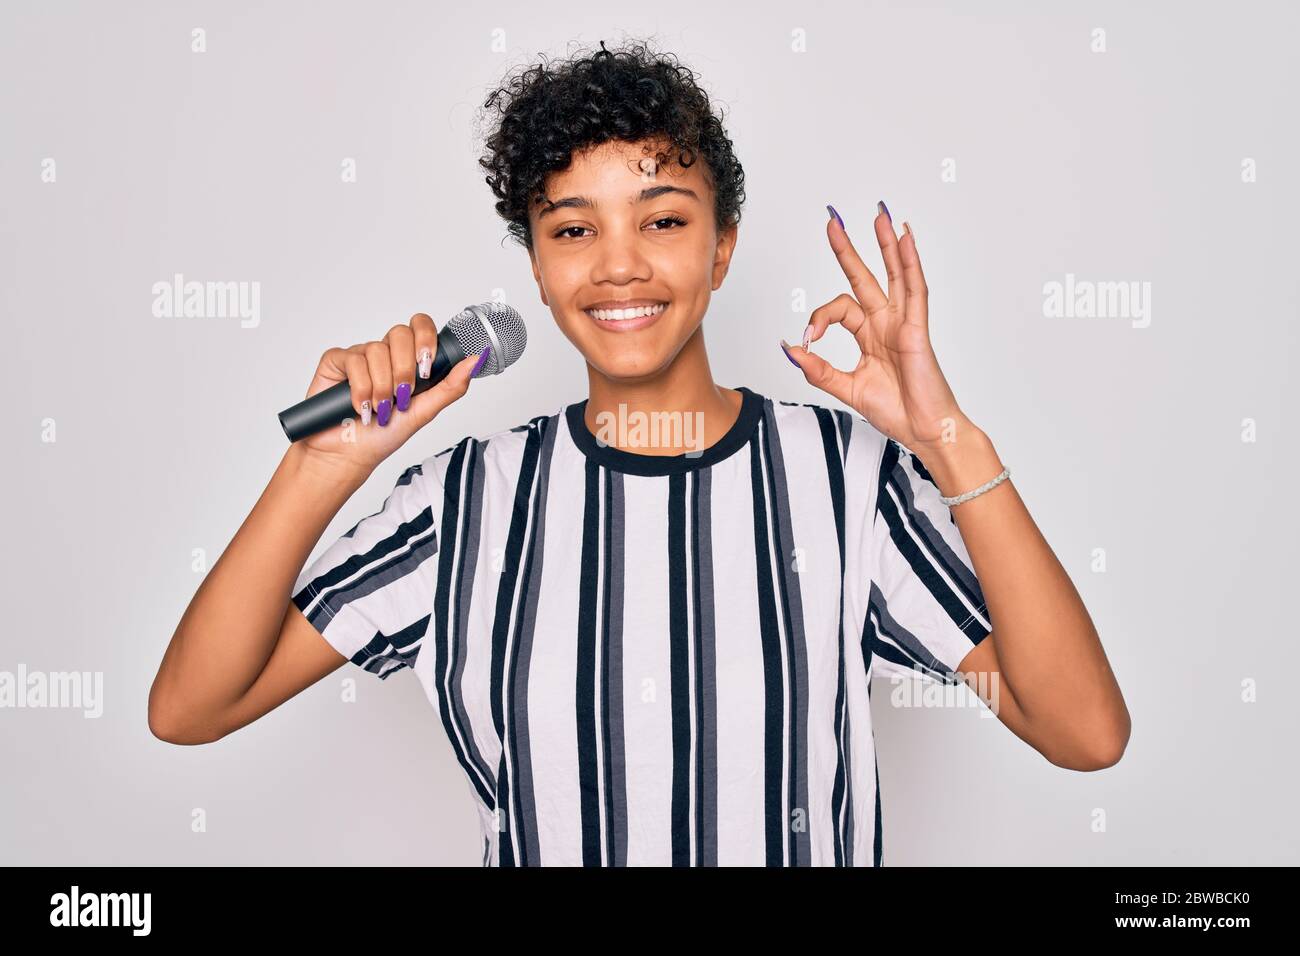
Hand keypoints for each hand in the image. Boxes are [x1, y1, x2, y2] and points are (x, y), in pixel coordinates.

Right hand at [298, 313, 485, 480]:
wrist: (349, 455)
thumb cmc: (384, 435)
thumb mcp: (425, 412)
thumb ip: (451, 386)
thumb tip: (477, 360)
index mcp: (407, 361)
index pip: (421, 327)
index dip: (425, 339)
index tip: (426, 368)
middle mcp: (384, 354)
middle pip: (400, 333)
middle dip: (404, 369)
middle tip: (402, 395)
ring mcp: (360, 356)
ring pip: (376, 349)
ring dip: (382, 386)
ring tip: (380, 409)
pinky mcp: (336, 361)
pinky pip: (352, 359)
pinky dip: (360, 387)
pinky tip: (359, 406)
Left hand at [781, 204, 966, 452]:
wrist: (923, 431)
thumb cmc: (895, 411)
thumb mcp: (845, 388)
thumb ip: (818, 370)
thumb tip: (789, 350)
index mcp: (869, 335)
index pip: (839, 309)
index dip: (819, 318)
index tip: (807, 340)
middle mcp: (886, 323)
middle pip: (865, 277)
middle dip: (848, 249)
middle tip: (833, 221)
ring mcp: (903, 323)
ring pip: (894, 274)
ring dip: (886, 244)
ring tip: (879, 215)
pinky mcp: (918, 328)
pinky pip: (915, 289)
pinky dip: (910, 262)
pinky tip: (905, 238)